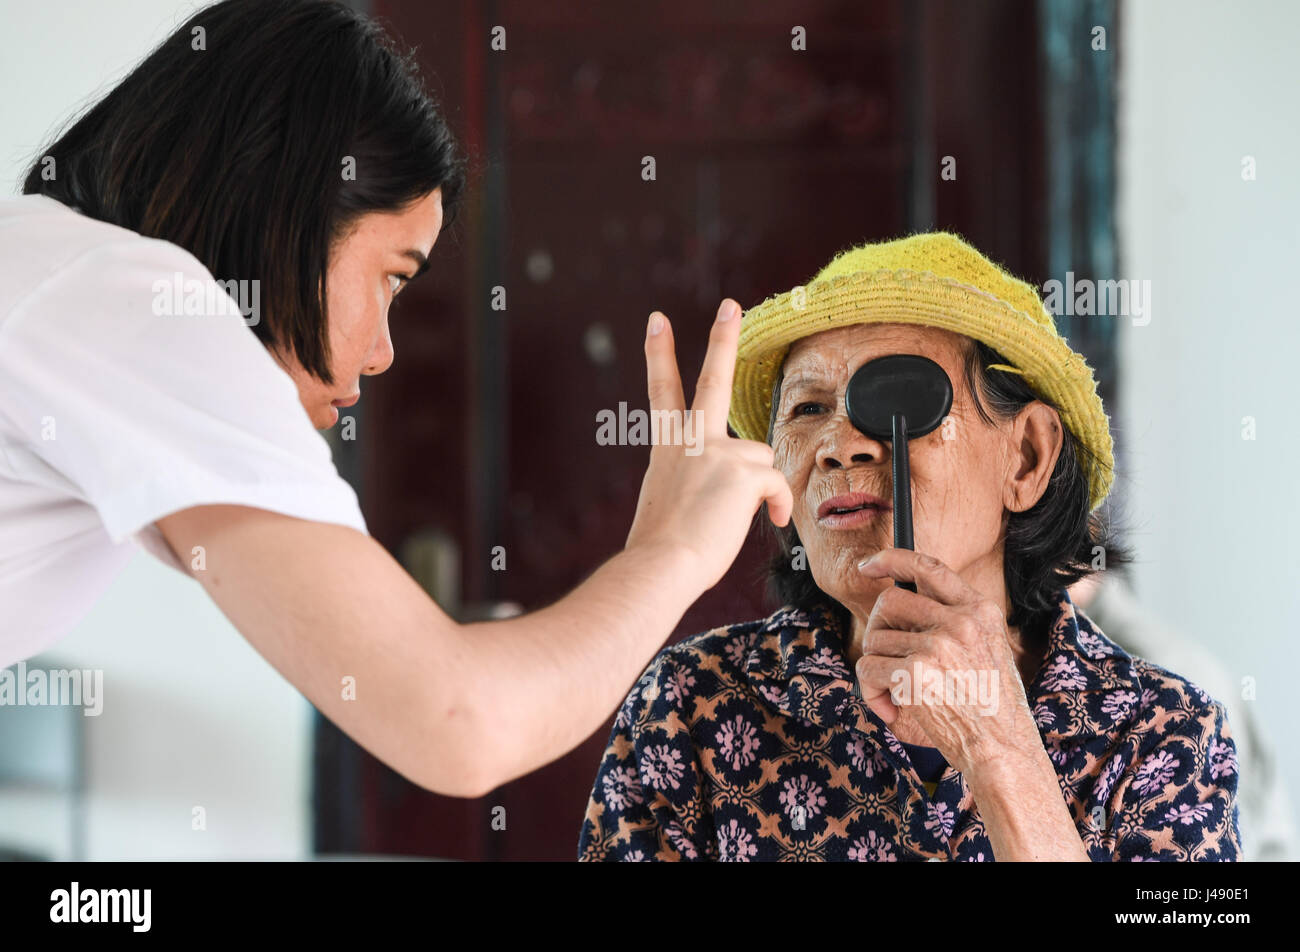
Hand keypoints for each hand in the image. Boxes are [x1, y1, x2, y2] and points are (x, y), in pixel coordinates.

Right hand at [624, 299, 793, 590]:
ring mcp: (718, 452)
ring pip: (762, 456)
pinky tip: (768, 520)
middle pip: (712, 378)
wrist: (662, 565)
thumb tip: (734, 489)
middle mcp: (691, 441)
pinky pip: (777, 484)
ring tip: (732, 516)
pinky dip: (777, 505)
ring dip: (760, 486)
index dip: (661, 353)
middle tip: (730, 305)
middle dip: (722, 338)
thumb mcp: (670, 503)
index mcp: (669, 448)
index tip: (657, 321)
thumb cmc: (663, 550)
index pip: (664, 392)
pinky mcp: (745, 471)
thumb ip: (697, 481)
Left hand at [851, 548, 1042, 774]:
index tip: (868, 566)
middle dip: (877, 628)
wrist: (1003, 748)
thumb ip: (953, 621)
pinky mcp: (915, 673)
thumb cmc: (991, 705)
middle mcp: (960, 621)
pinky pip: (868, 668)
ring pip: (875, 639)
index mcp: (980, 610)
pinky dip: (871, 692)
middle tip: (885, 657)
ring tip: (897, 694)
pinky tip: (893, 710)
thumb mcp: (987, 647)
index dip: (892, 559)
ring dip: (876, 669)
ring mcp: (937, 645)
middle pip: (890, 601)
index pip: (929, 567)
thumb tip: (898, 604)